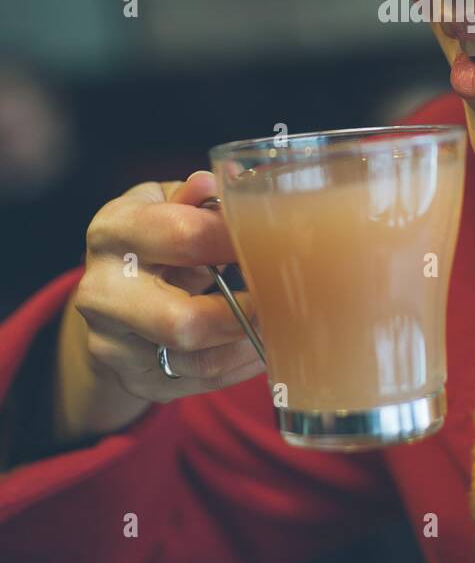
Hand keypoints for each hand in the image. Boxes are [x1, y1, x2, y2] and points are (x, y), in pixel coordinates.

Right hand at [55, 172, 264, 441]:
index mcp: (113, 232)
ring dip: (251, 343)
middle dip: (244, 311)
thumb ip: (196, 198)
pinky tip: (265, 344)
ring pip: (198, 359)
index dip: (235, 237)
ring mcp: (113, 344)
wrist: (111, 292)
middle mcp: (103, 292)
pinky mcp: (135, 378)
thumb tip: (231, 181)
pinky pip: (200, 381)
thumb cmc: (152, 237)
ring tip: (283, 322)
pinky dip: (241, 364)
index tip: (277, 235)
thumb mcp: (164, 203)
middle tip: (283, 294)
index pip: (180, 236)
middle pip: (182, 321)